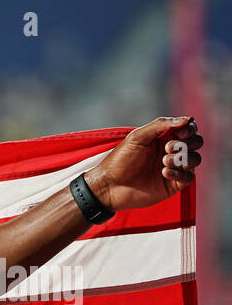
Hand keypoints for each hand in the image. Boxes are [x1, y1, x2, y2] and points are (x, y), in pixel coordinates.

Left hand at [85, 116, 202, 211]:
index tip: (181, 132)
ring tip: (164, 161)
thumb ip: (161, 124)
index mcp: (164, 138)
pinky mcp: (172, 185)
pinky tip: (164, 172)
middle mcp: (171, 152)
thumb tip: (187, 119)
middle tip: (167, 148)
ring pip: (195, 159)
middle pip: (196, 143)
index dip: (190, 129)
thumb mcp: (138, 137)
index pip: (189, 129)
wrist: (108, 186)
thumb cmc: (119, 160)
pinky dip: (180, 173)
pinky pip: (188, 178)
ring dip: (183, 158)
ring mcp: (173, 168)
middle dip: (187, 143)